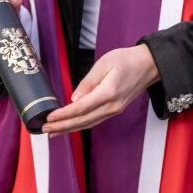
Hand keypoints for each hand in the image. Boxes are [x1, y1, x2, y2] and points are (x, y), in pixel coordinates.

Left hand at [40, 45, 158, 135]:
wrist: (148, 65)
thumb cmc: (126, 60)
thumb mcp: (104, 63)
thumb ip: (88, 81)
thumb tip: (73, 99)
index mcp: (108, 93)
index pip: (81, 109)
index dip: (63, 115)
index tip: (49, 118)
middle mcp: (112, 106)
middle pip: (82, 121)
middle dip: (62, 126)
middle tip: (44, 129)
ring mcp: (114, 110)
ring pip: (88, 124)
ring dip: (69, 129)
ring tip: (52, 132)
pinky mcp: (114, 110)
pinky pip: (94, 121)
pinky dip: (79, 125)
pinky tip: (69, 126)